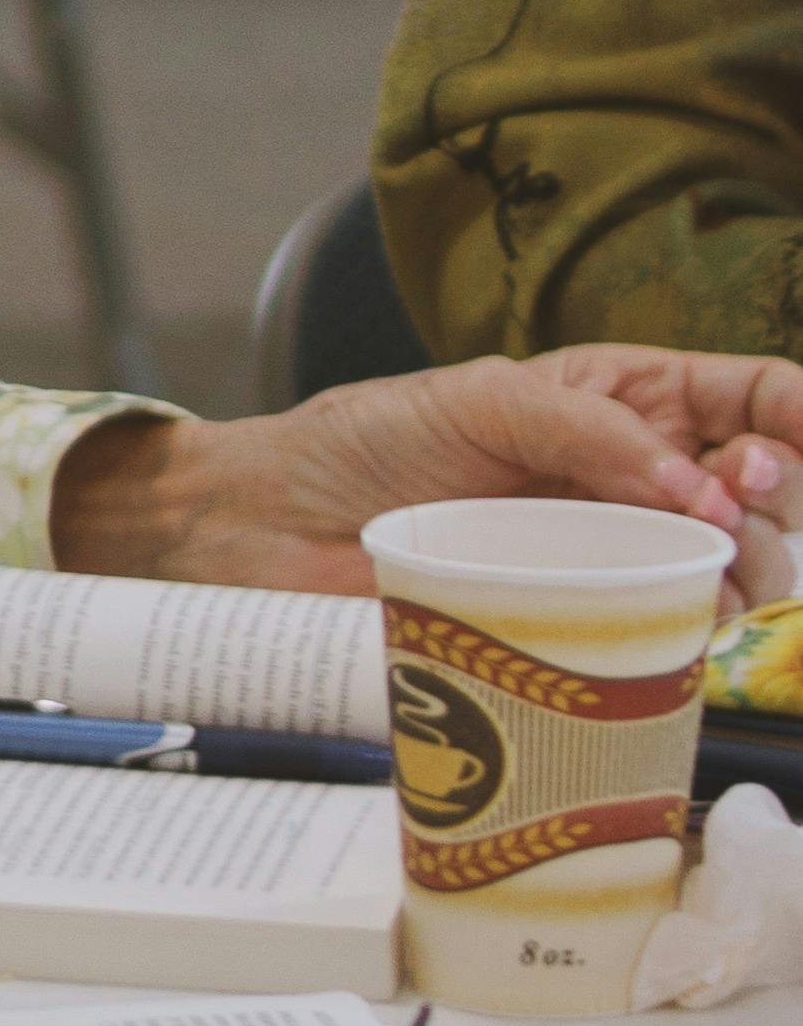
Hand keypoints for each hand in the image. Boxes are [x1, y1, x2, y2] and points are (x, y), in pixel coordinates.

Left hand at [53, 348, 802, 597]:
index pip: (751, 395)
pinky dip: (702, 627)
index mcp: (623, 400)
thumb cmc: (367, 442)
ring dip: (755, 563)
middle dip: (781, 488)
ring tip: (717, 563)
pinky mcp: (585, 621)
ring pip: (740, 563)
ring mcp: (615, 553)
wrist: (275, 529)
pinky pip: (674, 630)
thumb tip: (701, 488)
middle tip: (739, 495)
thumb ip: (594, 430)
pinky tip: (694, 619)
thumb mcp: (484, 400)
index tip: (797, 439)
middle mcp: (635, 478)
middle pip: (769, 484)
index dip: (796, 413)